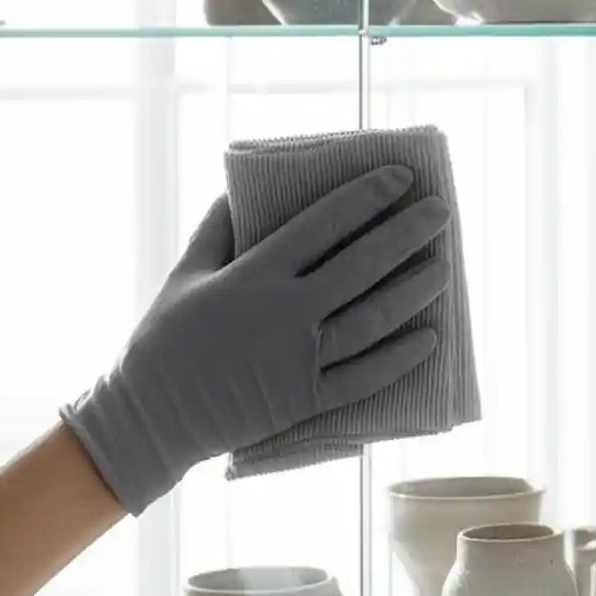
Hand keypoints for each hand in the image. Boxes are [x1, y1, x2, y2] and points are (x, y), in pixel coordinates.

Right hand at [62, 165, 451, 514]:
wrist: (151, 419)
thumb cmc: (164, 341)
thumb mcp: (185, 275)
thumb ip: (217, 230)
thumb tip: (241, 189)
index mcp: (253, 276)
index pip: (323, 224)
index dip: (366, 197)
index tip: (401, 176)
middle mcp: (284, 314)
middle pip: (361, 266)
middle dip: (406, 234)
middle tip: (441, 212)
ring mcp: (298, 360)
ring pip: (372, 319)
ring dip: (414, 291)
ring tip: (445, 267)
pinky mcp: (306, 400)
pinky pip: (364, 378)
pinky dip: (400, 359)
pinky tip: (431, 339)